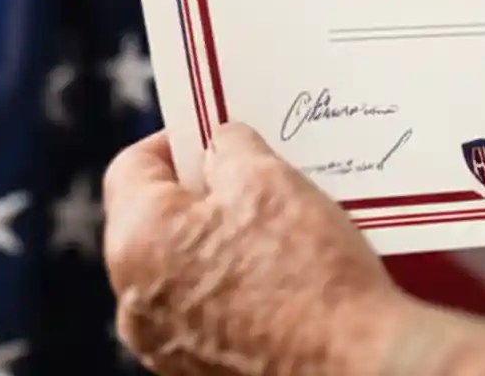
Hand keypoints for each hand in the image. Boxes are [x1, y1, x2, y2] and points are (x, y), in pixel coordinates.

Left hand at [102, 125, 410, 374]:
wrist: (353, 363)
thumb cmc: (308, 271)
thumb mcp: (268, 179)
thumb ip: (229, 148)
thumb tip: (219, 147)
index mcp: (137, 243)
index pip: (131, 168)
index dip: (173, 141)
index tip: (209, 133)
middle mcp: (134, 302)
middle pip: (155, 222)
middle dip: (199, 193)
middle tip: (251, 176)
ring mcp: (164, 345)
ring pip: (179, 269)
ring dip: (217, 242)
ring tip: (274, 228)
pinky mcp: (197, 371)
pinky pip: (203, 311)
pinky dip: (230, 287)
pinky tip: (279, 277)